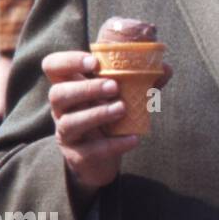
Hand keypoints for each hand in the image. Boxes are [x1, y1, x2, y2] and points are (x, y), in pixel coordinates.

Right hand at [42, 50, 172, 198]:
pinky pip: (91, 150)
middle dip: (86, 88)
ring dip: (97, 114)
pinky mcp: (77, 155)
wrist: (101, 159)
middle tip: (114, 87)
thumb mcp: (124, 96)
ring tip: (122, 109)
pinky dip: (114, 144)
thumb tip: (165, 67)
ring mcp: (66, 133)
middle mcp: (62, 109)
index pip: (52, 66)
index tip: (94, 62)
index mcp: (70, 87)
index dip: (68, 61)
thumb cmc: (110, 117)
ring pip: (69, 122)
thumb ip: (142, 81)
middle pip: (57, 94)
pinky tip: (133, 139)